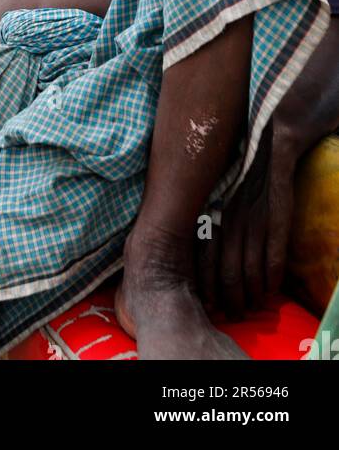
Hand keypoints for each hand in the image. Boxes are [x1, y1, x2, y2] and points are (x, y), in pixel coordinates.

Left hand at [197, 119, 299, 318]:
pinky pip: (275, 259)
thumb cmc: (231, 167)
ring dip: (252, 295)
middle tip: (231, 313)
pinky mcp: (278, 221)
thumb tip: (177, 243)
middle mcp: (231, 221)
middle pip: (228, 274)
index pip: (204, 262)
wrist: (266, 141)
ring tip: (251, 306)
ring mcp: (255, 222)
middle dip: (229, 299)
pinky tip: (270, 290)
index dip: (206, 287)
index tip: (206, 303)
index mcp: (210, 212)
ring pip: (252, 272)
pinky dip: (272, 280)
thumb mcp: (206, 188)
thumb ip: (196, 214)